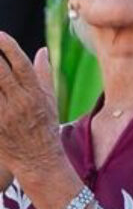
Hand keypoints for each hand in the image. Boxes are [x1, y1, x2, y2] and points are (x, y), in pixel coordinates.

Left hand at [0, 32, 64, 187]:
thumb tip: (42, 50)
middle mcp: (20, 103)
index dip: (8, 46)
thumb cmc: (45, 129)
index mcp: (35, 94)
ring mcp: (5, 115)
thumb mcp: (50, 101)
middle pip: (0, 71)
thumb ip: (44, 74)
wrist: (40, 162)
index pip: (21, 64)